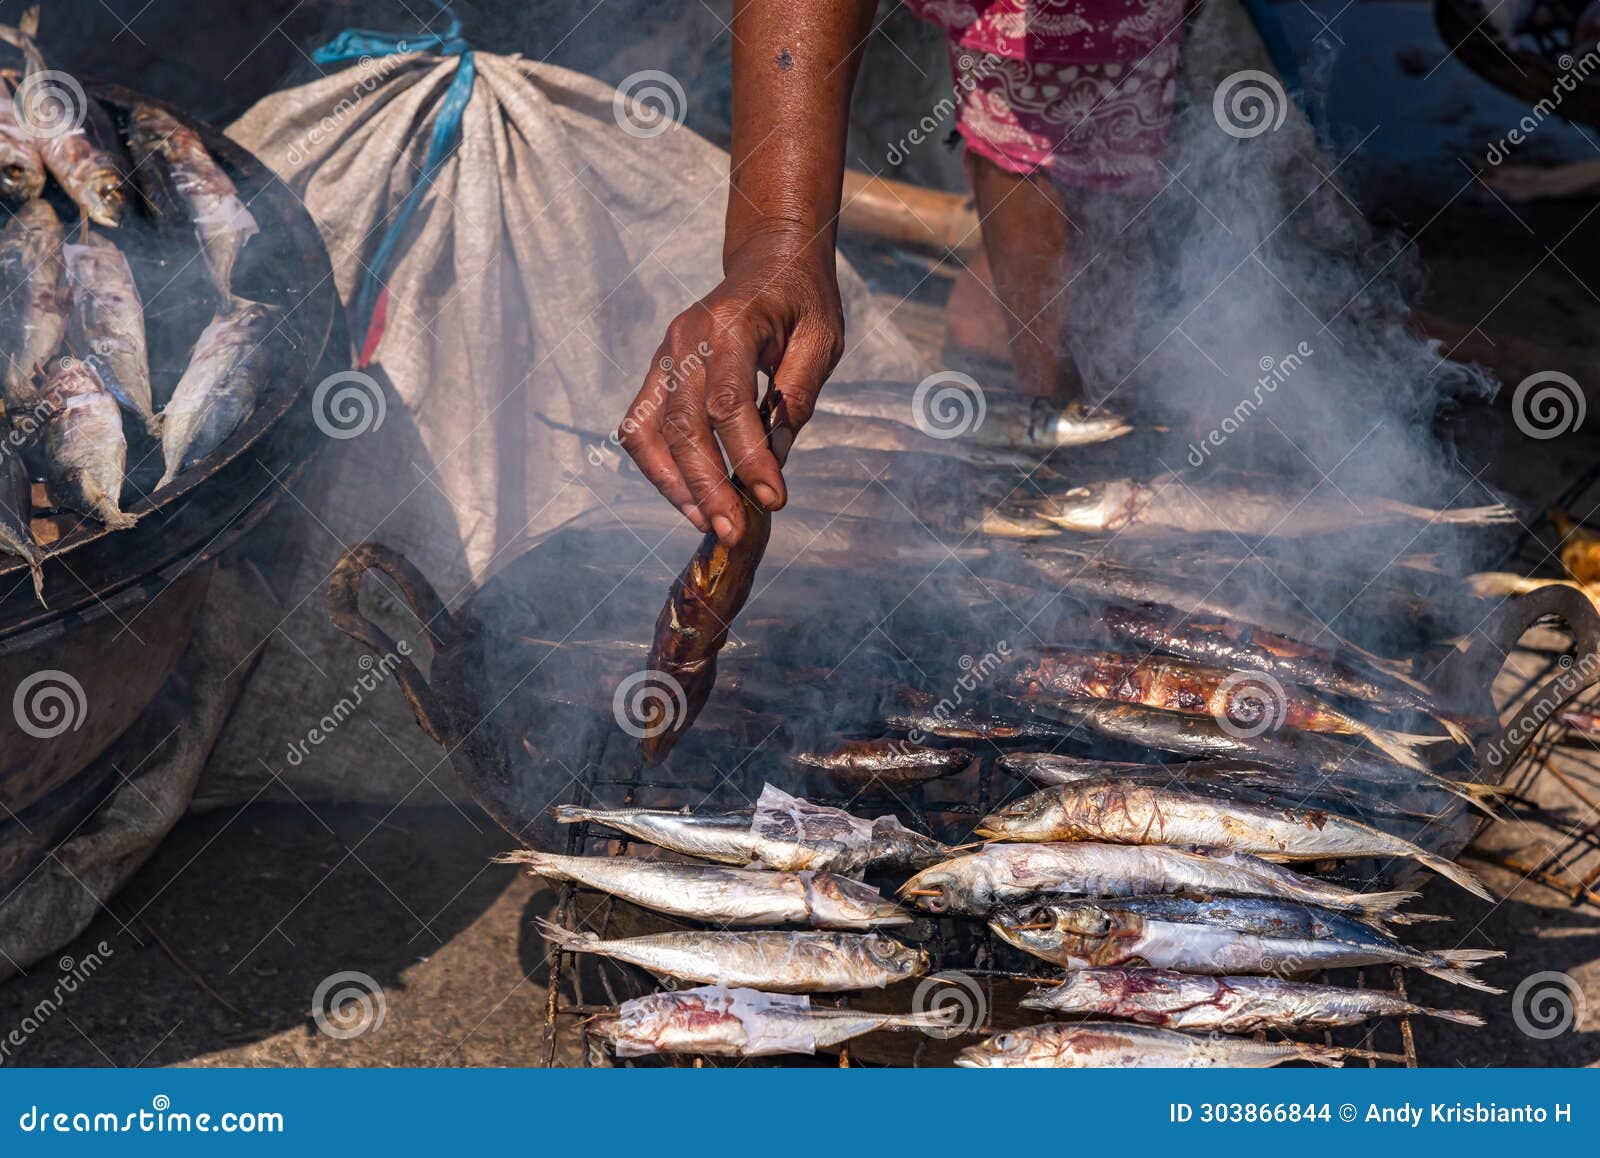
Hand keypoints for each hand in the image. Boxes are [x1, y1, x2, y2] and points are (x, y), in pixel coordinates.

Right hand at [619, 223, 843, 543]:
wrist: (770, 259)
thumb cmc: (802, 300)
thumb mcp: (821, 341)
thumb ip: (798, 398)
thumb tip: (775, 464)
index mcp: (732, 325)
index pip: (729, 404)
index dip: (748, 458)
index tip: (773, 500)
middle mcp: (686, 339)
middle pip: (682, 426)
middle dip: (707, 487)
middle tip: (734, 531)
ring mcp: (664, 354)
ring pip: (649, 432)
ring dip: (674, 485)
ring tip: (708, 524)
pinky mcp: (657, 371)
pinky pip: (641, 428)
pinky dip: (659, 468)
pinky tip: (689, 498)